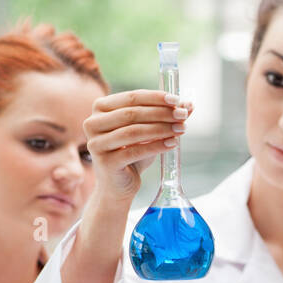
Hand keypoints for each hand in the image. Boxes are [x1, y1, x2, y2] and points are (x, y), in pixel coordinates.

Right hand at [84, 89, 193, 204]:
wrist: (119, 185)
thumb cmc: (133, 153)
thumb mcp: (150, 131)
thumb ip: (166, 116)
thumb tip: (189, 104)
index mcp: (101, 108)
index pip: (132, 97)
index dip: (156, 97)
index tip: (177, 100)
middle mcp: (92, 123)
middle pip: (132, 113)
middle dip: (162, 113)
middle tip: (183, 115)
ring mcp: (96, 143)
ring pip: (133, 131)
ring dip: (161, 129)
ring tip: (181, 129)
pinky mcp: (105, 162)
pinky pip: (134, 151)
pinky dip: (156, 146)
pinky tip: (172, 143)